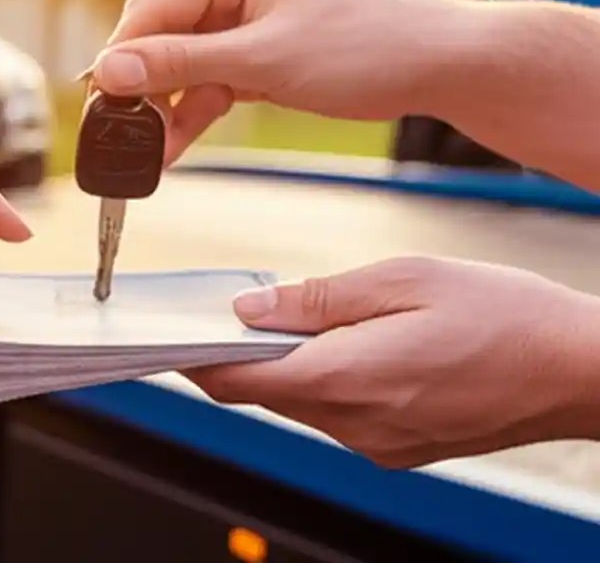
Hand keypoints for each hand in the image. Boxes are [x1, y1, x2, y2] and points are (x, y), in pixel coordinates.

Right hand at [91, 0, 494, 164]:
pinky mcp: (256, 55)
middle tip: (120, 133)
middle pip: (159, 37)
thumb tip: (111, 70)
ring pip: (181, 67)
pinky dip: (193, 114)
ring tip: (145, 153)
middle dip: (140, 87)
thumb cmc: (362, 47)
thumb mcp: (261, 60)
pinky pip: (208, 84)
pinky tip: (173, 149)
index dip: (121, 56)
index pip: (151, 8)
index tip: (99, 101)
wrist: (432, 66)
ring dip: (165, 109)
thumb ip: (181, 64)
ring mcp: (243, 23)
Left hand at [183, 256, 599, 467]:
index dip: (194, 358)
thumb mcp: (404, 279)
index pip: (236, 381)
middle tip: (226, 311)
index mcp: (347, 380)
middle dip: (236, 356)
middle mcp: (355, 425)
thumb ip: (317, 300)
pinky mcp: (399, 448)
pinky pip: (336, 416)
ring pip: (298, 405)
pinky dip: (320, 382)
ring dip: (282, 367)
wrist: (583, 371)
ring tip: (291, 320)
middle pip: (262, 394)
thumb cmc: (506, 316)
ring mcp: (378, 443)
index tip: (167, 334)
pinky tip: (339, 347)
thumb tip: (249, 310)